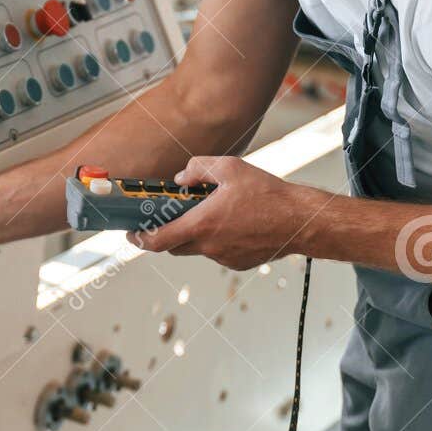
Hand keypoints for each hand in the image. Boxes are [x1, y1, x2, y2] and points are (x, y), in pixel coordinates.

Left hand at [129, 156, 314, 270]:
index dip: (139, 239)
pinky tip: (232, 222)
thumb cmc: (267, 193)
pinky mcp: (238, 263)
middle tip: (167, 217)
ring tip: (211, 212)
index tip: (131, 233)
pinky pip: (218, 251)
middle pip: (174, 245)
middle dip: (167, 232)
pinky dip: (216, 239)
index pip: (158, 240)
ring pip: (198, 247)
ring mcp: (224, 257)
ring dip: (196, 233)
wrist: (300, 221)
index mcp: (202, 224)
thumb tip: (180, 178)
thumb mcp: (229, 168)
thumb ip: (197, 168)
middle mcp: (209, 246)